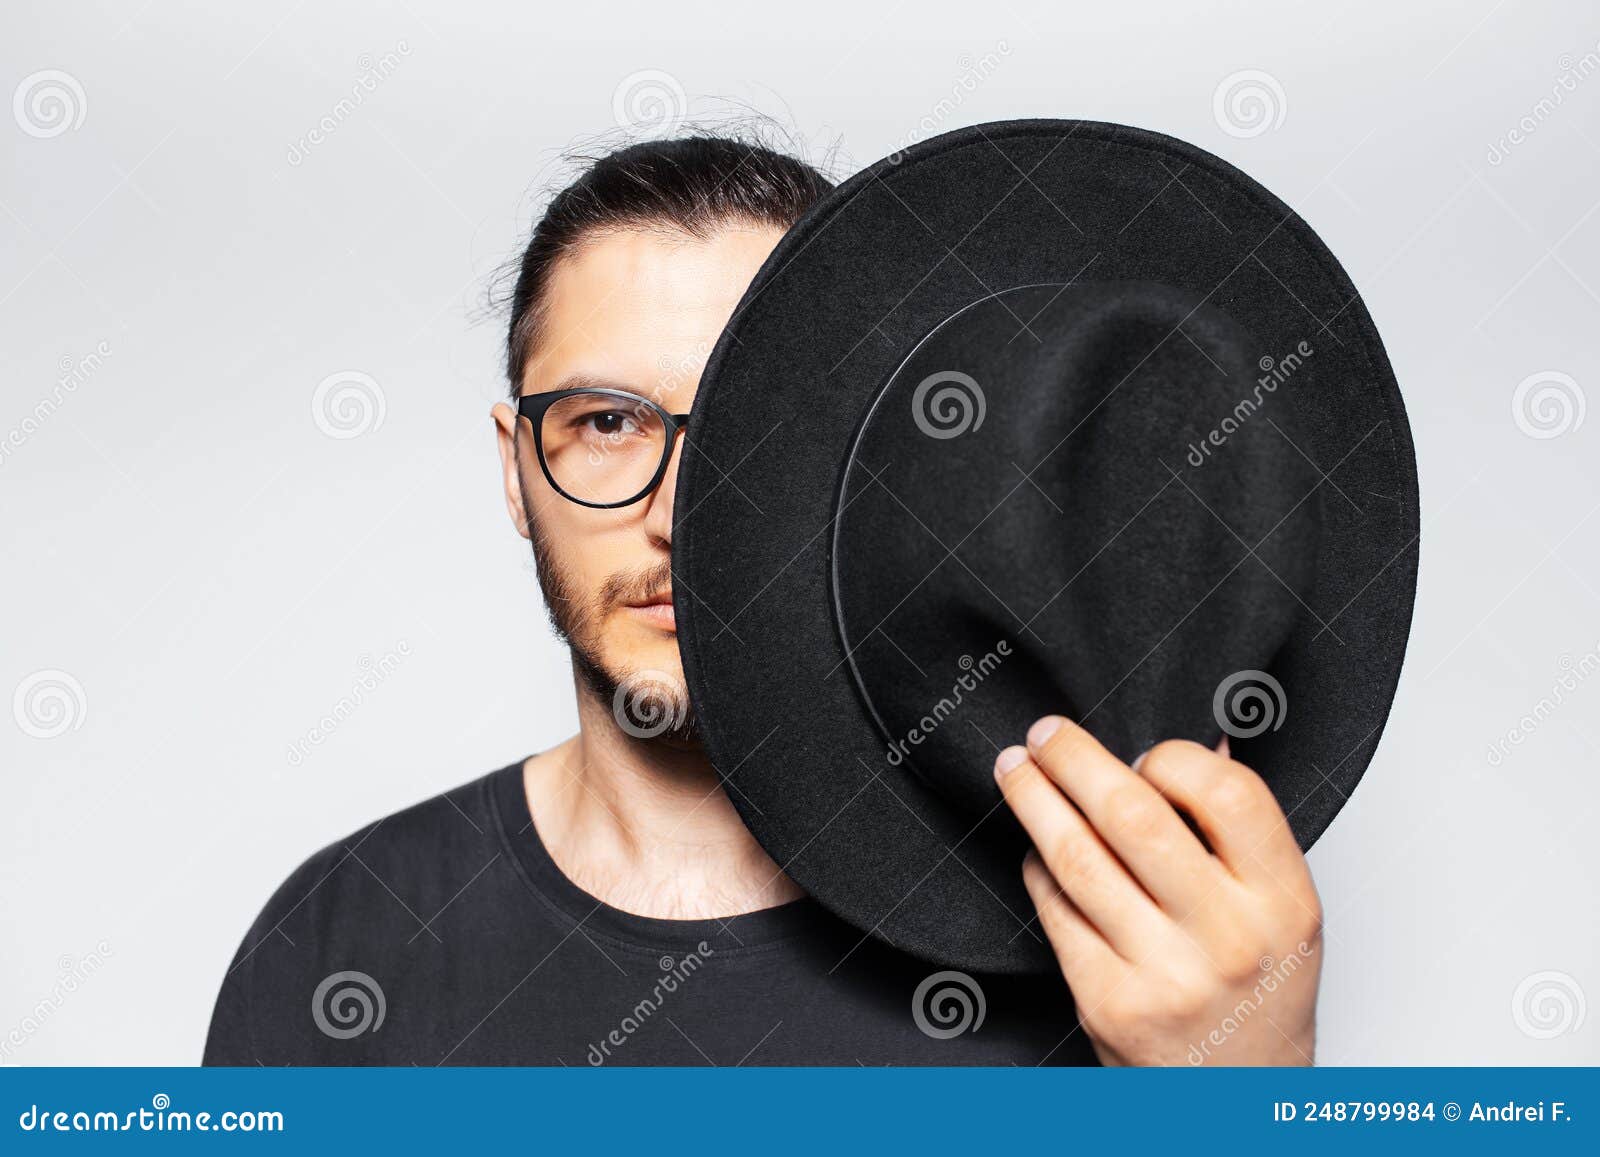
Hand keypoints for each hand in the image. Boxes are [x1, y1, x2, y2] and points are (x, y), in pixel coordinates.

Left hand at [994, 715, 1322, 1065]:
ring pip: (1078, 858)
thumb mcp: (1281, 915)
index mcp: (1283, 903)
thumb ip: (1244, 833)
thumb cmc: (1257, 999)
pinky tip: (1034, 849)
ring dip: (1034, 801)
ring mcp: (1162, 973)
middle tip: (1044, 734)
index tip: (1143, 751)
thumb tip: (1205, 739)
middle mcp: (1227, 938)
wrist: (1237, 1103)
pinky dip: (1037, 868)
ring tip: (1015, 771)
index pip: (1228, 793)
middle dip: (1074, 760)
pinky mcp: (1106, 1000)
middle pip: (1133, 816)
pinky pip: (1055, 910)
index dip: (1174, 756)